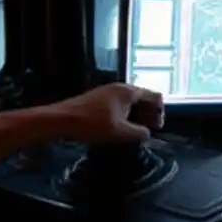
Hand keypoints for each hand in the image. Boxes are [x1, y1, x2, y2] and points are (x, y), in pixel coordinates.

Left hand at [44, 84, 164, 143]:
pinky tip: (119, 127)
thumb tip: (146, 133)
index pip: (155, 96)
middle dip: (149, 113)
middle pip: (143, 98)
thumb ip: (139, 133)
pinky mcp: (98, 98)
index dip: (160, 112)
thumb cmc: (93, 124)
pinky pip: (119, 104)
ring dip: (136, 115)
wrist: (61, 119)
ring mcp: (108, 92)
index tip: (157, 127)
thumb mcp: (120, 132)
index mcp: (129, 92)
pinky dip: (124, 114)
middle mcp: (120, 87)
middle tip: (149, 130)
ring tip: (135, 131)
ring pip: (130, 102)